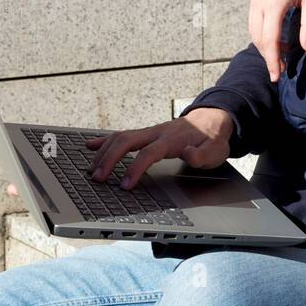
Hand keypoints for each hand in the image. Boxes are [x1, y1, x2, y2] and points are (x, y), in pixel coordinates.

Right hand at [84, 107, 233, 189]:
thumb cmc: (212, 139)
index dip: (135, 169)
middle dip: (109, 159)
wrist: (213, 120)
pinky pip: (122, 134)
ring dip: (103, 152)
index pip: (148, 153)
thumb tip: (188, 154)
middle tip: (98, 178)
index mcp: (172, 140)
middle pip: (126, 141)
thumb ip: (202, 155)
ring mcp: (150, 132)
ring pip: (120, 137)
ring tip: (91, 170)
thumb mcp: (215, 151)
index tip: (124, 185)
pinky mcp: (146, 134)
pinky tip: (90, 146)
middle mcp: (157, 133)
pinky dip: (104, 140)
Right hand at [249, 0, 305, 82]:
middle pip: (259, 39)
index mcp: (273, 6)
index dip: (274, 61)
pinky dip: (262, 33)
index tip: (277, 77)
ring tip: (281, 55)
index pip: (270, 41)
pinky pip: (254, 21)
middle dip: (269, 57)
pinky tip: (275, 36)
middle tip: (281, 70)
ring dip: (265, 45)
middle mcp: (259, 4)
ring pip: (254, 30)